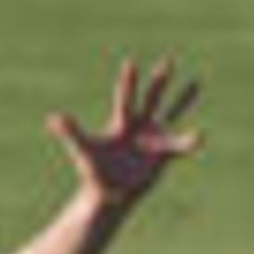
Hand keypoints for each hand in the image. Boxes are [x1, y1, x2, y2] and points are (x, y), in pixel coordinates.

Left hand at [47, 57, 202, 208]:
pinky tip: (200, 135)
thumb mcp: (84, 150)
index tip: (130, 62)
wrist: (110, 193)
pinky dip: (189, 141)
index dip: (127, 82)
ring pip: (170, 113)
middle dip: (158, 81)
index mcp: (121, 122)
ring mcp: (153, 137)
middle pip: (150, 98)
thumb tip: (52, 118)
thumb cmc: (95, 171)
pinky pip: (180, 144)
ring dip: (183, 99)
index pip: (125, 98)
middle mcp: (139, 125)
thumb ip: (71, 133)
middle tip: (168, 60)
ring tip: (197, 82)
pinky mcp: (163, 153)